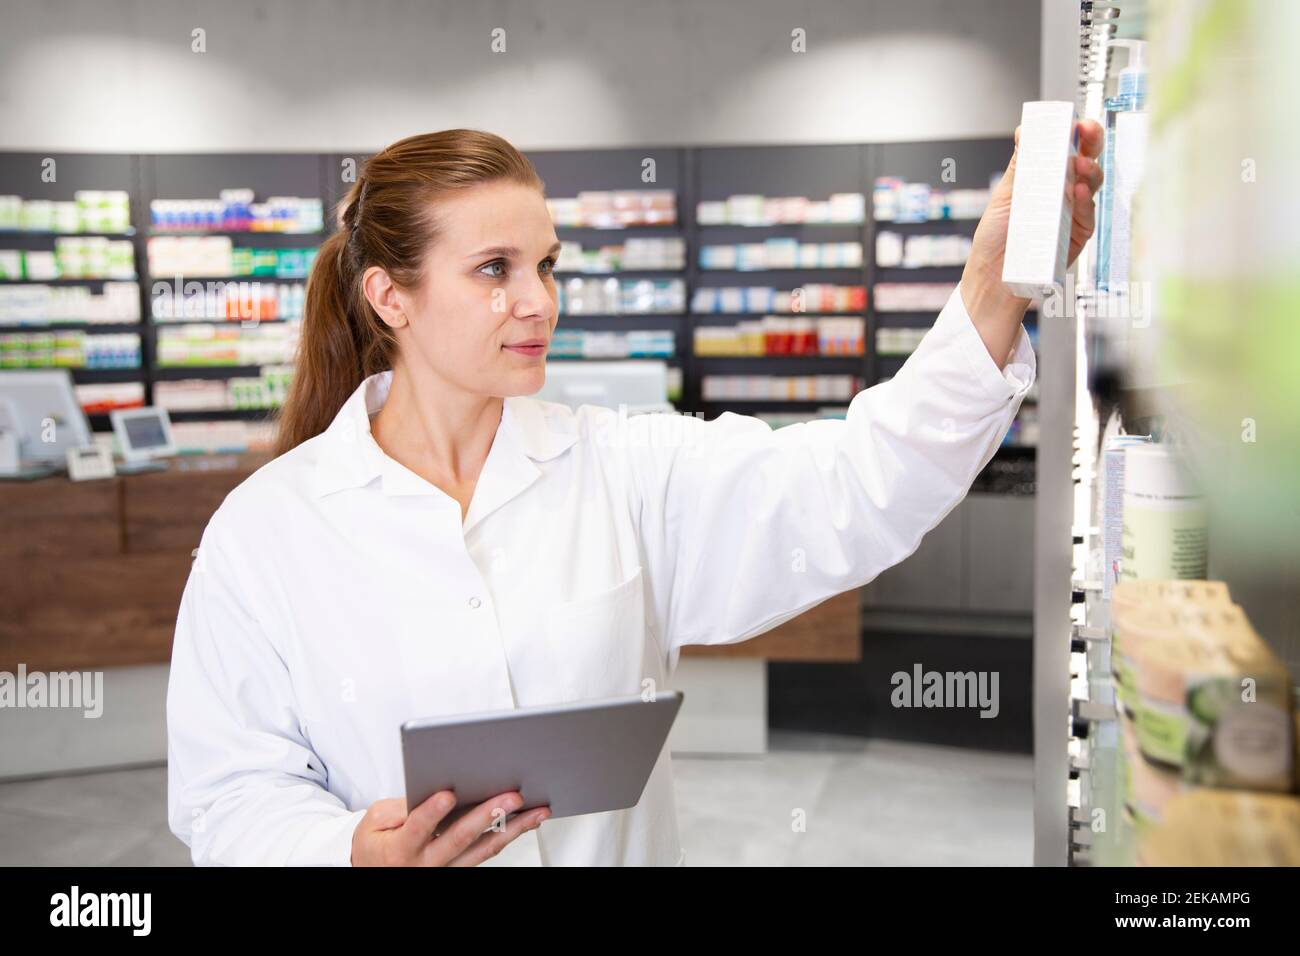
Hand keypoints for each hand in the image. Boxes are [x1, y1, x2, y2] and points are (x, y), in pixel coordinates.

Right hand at [351, 790, 549, 865]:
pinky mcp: (461, 867)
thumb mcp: (374, 820)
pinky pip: (488, 852)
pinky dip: (510, 834)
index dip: (432, 812)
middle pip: (460, 839)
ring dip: (514, 828)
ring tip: (537, 810)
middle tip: (512, 797)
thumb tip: (433, 788)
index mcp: (401, 847)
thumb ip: (400, 806)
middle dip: (488, 816)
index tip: (447, 794)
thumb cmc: (377, 841)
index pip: (418, 828)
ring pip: (484, 850)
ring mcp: (448, 868)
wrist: (376, 869)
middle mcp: (427, 863)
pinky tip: (528, 819)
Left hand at [960, 118, 1104, 366]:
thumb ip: (1021, 165)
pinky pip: (1088, 212)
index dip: (1072, 130)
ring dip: (1089, 169)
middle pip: (1086, 156)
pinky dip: (1085, 200)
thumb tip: (1026, 131)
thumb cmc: (996, 241)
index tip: (1071, 120)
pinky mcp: (1079, 232)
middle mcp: (1063, 190)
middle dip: (1090, 140)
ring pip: (1093, 181)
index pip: (1064, 145)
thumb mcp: (1005, 197)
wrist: (994, 279)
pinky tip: (1079, 191)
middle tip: (1085, 131)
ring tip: (1078, 166)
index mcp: (1043, 176)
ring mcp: (1074, 209)